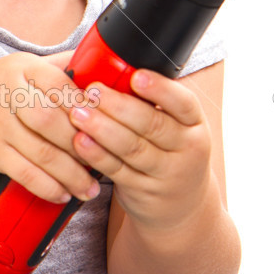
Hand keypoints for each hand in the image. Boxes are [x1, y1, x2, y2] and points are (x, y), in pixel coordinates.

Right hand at [0, 50, 102, 204]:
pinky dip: (47, 186)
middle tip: (106, 160)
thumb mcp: (22, 68)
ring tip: (91, 187)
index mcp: (22, 68)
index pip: (59, 84)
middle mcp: (8, 93)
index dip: (86, 105)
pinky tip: (64, 194)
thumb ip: (59, 67)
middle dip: (81, 143)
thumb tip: (105, 62)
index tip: (109, 122)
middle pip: (50, 120)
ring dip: (70, 174)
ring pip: (41, 152)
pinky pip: (24, 173)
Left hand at [67, 69, 212, 231]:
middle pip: (151, 124)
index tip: (135, 76)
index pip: (183, 103)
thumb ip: (152, 103)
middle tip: (92, 91)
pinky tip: (80, 142)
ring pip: (132, 148)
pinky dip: (97, 155)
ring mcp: (167, 174)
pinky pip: (118, 171)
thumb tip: (111, 68)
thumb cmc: (170, 150)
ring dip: (102, 129)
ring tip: (78, 113)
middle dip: (118, 106)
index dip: (160, 89)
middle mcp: (187, 149)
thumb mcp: (175, 126)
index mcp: (195, 123)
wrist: (182, 206)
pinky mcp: (145, 193)